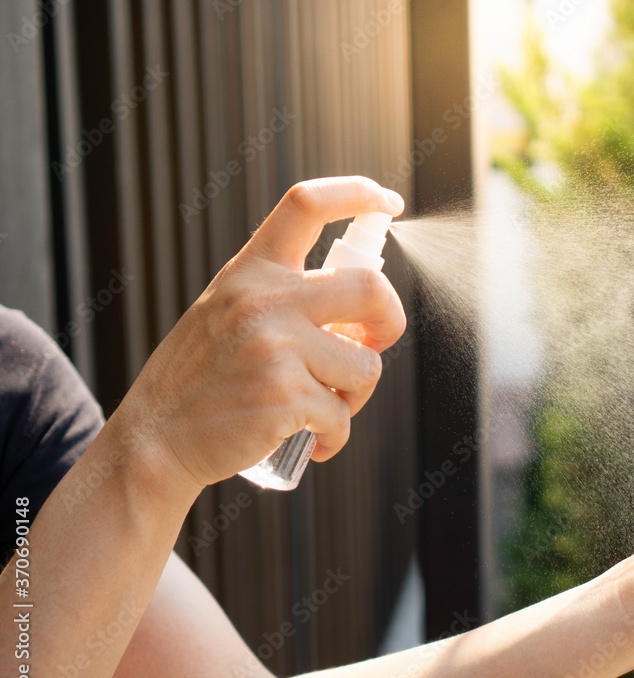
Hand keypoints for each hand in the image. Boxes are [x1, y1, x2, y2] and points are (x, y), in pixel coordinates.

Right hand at [108, 177, 406, 498]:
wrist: (154, 440)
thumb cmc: (200, 381)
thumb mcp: (226, 314)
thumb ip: (283, 300)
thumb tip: (363, 314)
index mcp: (251, 272)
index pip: (307, 204)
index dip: (357, 192)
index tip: (388, 201)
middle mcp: (264, 299)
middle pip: (372, 288)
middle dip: (391, 321)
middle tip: (374, 345)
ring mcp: (275, 346)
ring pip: (366, 365)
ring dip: (356, 395)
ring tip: (324, 408)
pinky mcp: (284, 396)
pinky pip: (341, 416)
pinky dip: (335, 435)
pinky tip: (312, 440)